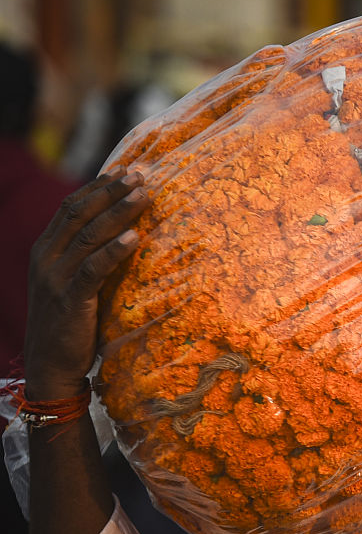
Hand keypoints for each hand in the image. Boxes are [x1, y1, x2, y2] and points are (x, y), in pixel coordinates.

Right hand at [24, 170, 147, 399]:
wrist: (50, 366)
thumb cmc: (72, 323)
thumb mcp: (75, 283)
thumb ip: (89, 258)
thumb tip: (124, 233)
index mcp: (45, 250)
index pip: (71, 208)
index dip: (98, 187)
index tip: (125, 168)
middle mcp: (46, 259)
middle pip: (79, 214)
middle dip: (111, 191)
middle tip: (141, 173)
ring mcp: (55, 279)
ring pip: (88, 236)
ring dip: (118, 212)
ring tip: (144, 194)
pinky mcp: (70, 300)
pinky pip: (93, 269)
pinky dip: (115, 251)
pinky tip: (135, 237)